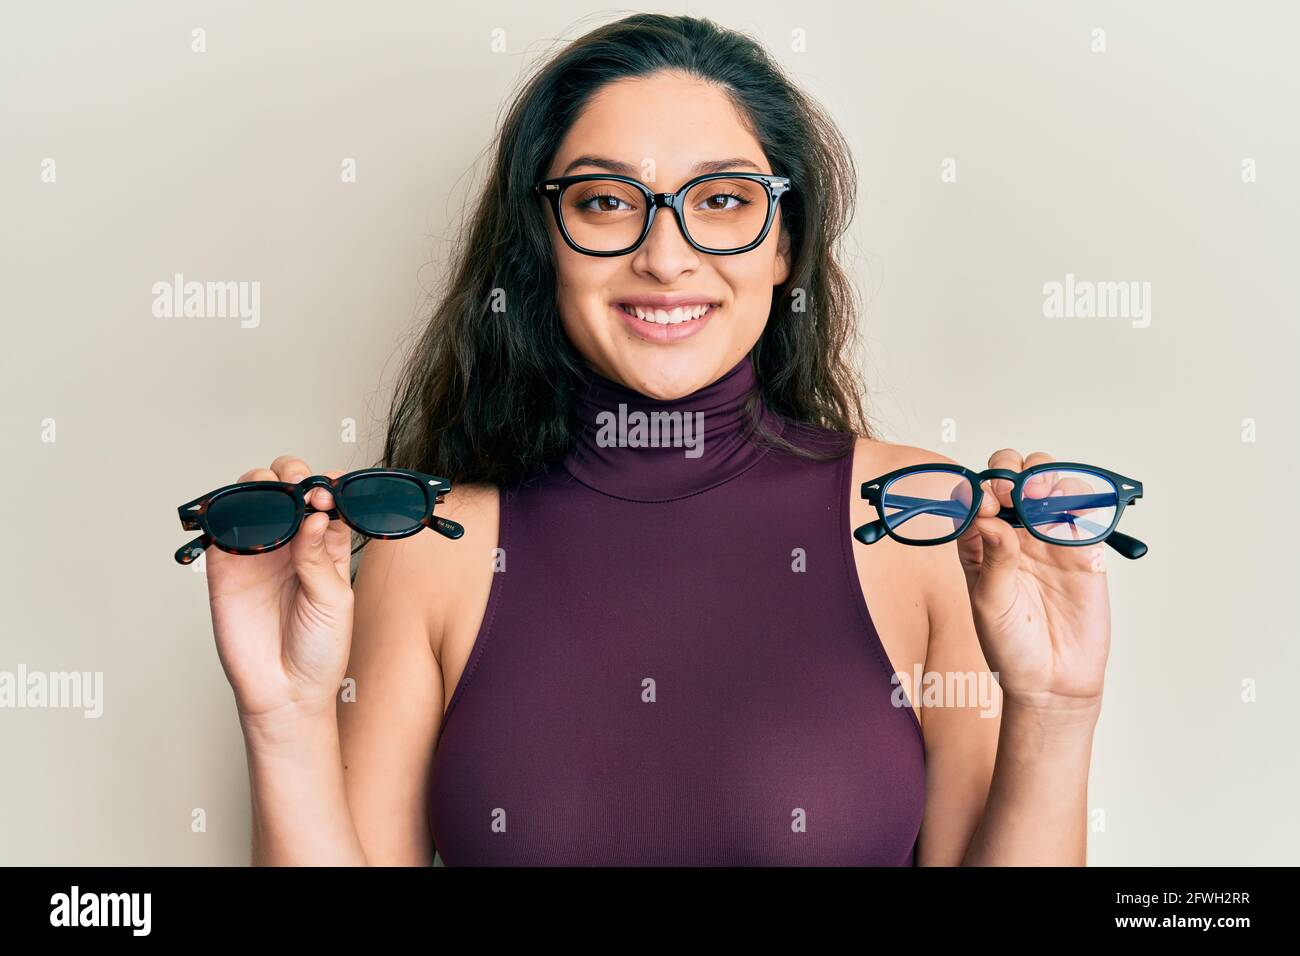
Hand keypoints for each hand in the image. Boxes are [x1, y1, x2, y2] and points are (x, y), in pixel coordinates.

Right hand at [204, 456, 355, 726]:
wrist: (285, 693)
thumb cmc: (319, 649)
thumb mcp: (333, 599)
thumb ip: (319, 556)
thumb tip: (313, 513)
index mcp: (325, 546)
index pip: (326, 499)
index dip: (328, 487)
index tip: (330, 489)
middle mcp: (291, 543)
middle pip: (287, 489)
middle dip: (292, 475)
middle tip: (300, 486)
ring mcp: (257, 552)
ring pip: (253, 499)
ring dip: (262, 484)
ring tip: (275, 493)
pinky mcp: (225, 566)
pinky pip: (222, 527)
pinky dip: (229, 510)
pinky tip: (246, 512)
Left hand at [955, 449, 1109, 714]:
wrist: (1053, 681)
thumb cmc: (1010, 646)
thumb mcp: (989, 603)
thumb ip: (993, 559)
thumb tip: (989, 518)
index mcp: (980, 543)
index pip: (975, 497)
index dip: (978, 490)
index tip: (986, 503)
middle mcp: (1013, 532)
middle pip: (1010, 478)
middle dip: (1009, 472)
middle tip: (1011, 493)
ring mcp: (1048, 536)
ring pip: (1047, 482)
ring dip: (1042, 475)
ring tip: (1037, 495)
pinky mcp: (1083, 547)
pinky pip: (1083, 507)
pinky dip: (1077, 494)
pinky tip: (1066, 508)